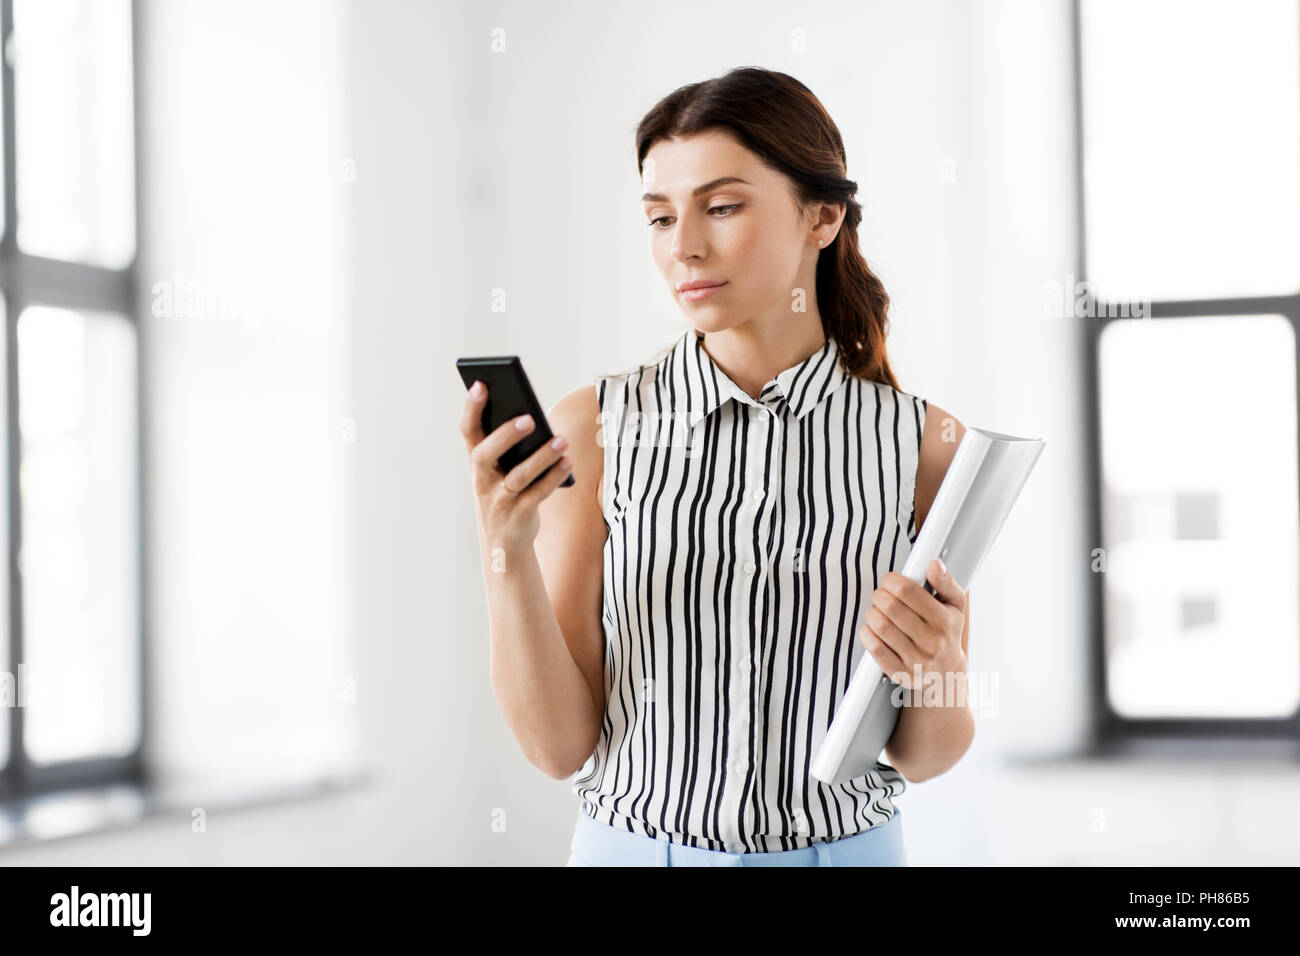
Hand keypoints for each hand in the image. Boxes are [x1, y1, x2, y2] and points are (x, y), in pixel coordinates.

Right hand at [461, 380, 573, 550]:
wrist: (505, 544)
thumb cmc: (506, 494)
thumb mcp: (501, 471)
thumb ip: (510, 447)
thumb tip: (534, 418)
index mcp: (477, 462)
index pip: (468, 431)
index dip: (471, 408)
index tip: (480, 384)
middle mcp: (482, 480)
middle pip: (486, 454)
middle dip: (505, 435)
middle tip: (529, 418)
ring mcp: (499, 500)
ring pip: (518, 477)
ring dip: (541, 458)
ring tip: (561, 440)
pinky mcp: (519, 516)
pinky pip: (537, 495)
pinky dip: (554, 478)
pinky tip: (568, 462)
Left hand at [859, 559, 967, 692]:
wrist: (947, 675)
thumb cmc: (947, 634)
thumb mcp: (955, 606)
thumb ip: (946, 583)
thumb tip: (935, 565)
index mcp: (945, 621)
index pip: (908, 591)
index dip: (892, 581)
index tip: (890, 581)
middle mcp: (932, 642)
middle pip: (890, 607)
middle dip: (879, 595)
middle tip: (881, 596)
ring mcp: (917, 660)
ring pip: (881, 626)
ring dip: (872, 613)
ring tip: (877, 611)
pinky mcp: (902, 673)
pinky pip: (876, 649)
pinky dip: (868, 634)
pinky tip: (873, 630)